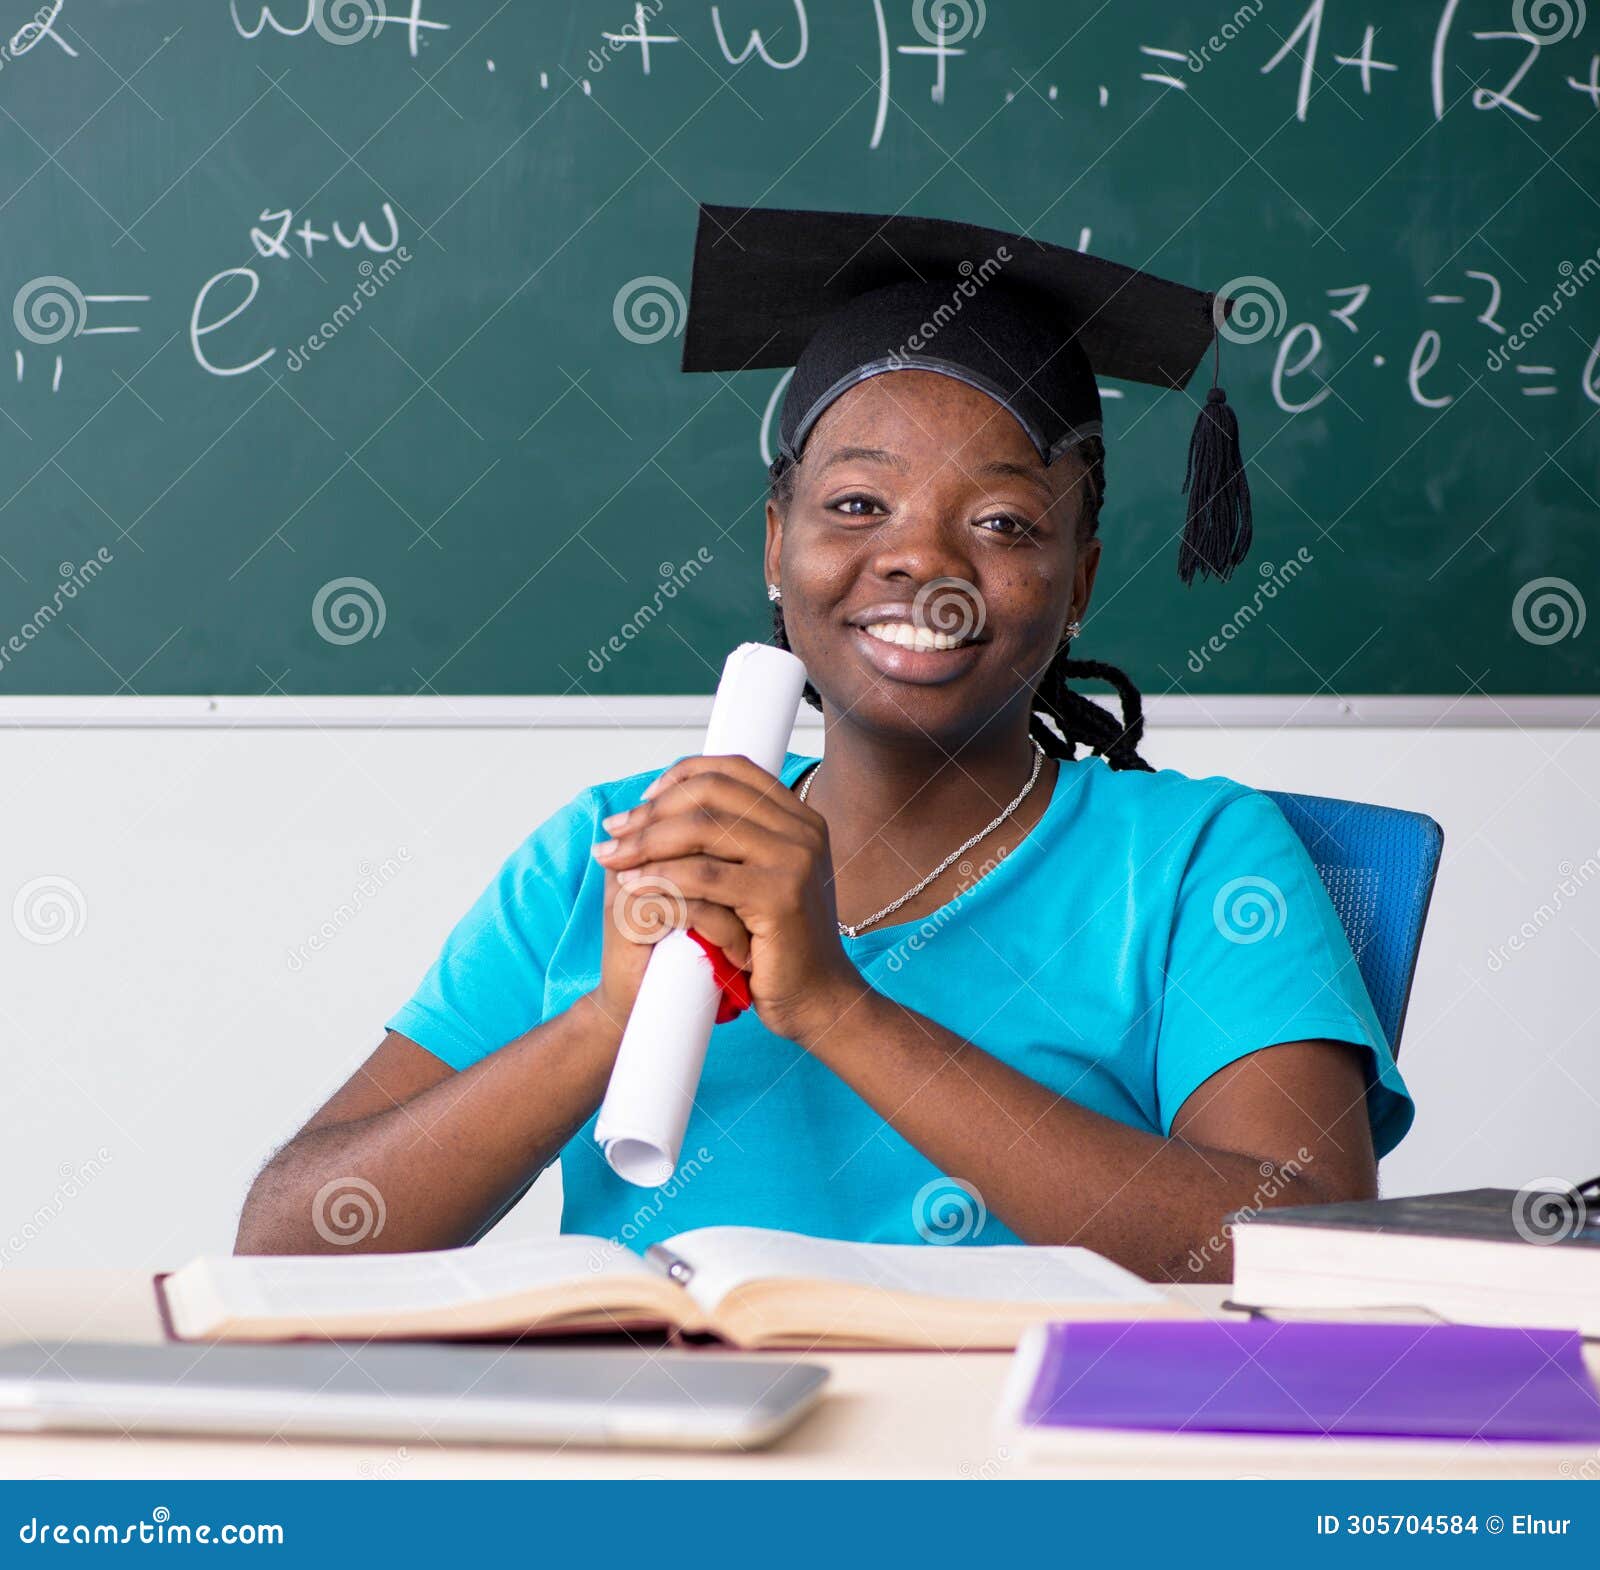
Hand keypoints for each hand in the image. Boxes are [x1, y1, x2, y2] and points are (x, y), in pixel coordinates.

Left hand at [590, 754, 866, 1044]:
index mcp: (799, 818)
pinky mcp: (779, 897)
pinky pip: (703, 876)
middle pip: (710, 794)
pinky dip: (659, 877)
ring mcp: (794, 861)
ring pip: (701, 829)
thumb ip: (732, 840)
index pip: (732, 768)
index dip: (680, 774)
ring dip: (645, 842)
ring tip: (612, 858)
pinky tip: (632, 886)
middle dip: (652, 810)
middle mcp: (802, 831)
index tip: (642, 799)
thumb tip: (664, 801)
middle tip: (614, 832)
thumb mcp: (758, 878)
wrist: (815, 999)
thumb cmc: (777, 945)